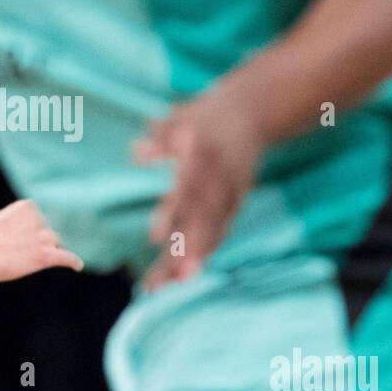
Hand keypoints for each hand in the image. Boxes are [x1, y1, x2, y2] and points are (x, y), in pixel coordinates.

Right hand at [0, 199, 84, 281]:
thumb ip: (16, 218)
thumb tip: (24, 224)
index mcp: (29, 206)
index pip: (41, 217)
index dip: (35, 229)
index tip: (27, 237)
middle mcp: (40, 218)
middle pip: (49, 230)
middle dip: (42, 240)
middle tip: (25, 250)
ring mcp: (45, 236)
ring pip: (56, 244)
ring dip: (50, 251)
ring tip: (39, 258)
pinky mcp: (47, 255)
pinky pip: (68, 257)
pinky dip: (74, 261)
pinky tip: (77, 265)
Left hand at [132, 78, 264, 290]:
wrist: (254, 109)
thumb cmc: (205, 115)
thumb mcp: (182, 117)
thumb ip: (161, 137)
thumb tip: (137, 153)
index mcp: (204, 156)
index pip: (187, 190)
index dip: (173, 215)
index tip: (154, 238)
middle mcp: (220, 178)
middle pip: (201, 218)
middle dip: (184, 249)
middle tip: (166, 278)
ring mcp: (232, 190)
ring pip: (214, 228)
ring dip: (195, 256)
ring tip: (176, 282)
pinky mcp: (239, 197)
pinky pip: (224, 226)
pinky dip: (210, 246)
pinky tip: (191, 269)